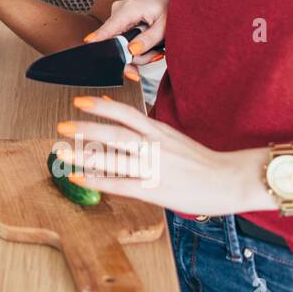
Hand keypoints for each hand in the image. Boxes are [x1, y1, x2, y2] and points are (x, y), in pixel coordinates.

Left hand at [55, 95, 266, 216]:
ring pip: (115, 159)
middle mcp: (154, 146)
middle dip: (86, 129)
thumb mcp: (171, 135)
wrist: (230, 180)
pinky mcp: (155, 190)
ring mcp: (154, 168)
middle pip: (115, 134)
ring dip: (85, 156)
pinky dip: (97, 181)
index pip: (126, 113)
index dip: (101, 106)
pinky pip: (120, 185)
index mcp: (159, 130)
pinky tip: (79, 179)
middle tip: (62, 126)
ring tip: (62, 153)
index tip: (79, 101)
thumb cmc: (201, 160)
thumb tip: (113, 106)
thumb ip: (143, 125)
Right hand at [86, 0, 166, 80]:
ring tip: (158, 48)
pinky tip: (152, 45)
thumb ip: (148, 40)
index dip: (99, 42)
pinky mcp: (123, 21)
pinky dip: (139, 47)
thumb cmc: (174, 7)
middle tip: (155, 56)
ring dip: (141, 53)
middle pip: (116, 43)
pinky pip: (125, 41)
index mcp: (128, 9)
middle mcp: (119, 11)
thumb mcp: (165, 26)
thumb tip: (131, 50)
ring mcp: (120, 16)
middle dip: (136, 55)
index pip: (107, 29)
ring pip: (122, 46)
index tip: (88, 46)